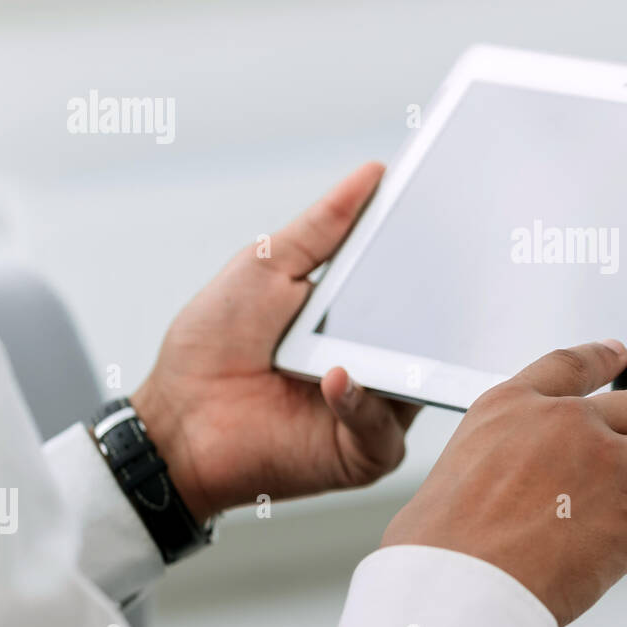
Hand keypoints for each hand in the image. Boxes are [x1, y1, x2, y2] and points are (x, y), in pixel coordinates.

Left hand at [132, 162, 419, 520]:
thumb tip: (373, 174)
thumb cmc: (213, 345)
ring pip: (418, 381)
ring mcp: (377, 408)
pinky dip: (362, 402)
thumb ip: (323, 225)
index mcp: (361, 317)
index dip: (432, 260)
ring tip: (372, 333)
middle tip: (439, 273)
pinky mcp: (365, 452)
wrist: (176, 420)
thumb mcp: (268, 265)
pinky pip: (384, 427)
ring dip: (398, 355)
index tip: (450, 222)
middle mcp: (379, 361)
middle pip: (428, 334)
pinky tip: (335, 378)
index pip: (414, 287)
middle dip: (433, 305)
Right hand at [381, 340, 626, 626]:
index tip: (623, 355)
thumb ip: (504, 464)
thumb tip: (523, 491)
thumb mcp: (458, 473)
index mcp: (514, 406)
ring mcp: (606, 465)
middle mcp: (566, 423)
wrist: (452, 586)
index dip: (604, 358)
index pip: (570, 366)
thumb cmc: (440, 546)